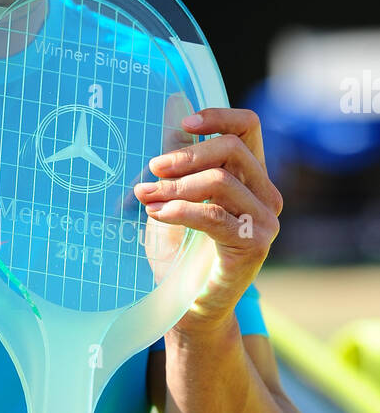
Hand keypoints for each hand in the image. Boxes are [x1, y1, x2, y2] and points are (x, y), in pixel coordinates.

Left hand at [134, 107, 282, 334]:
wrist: (185, 306)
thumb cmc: (179, 252)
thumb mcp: (174, 197)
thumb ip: (178, 161)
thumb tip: (172, 107)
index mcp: (249, 176)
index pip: (247, 128)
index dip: (218, 117)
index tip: (184, 124)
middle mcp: (264, 194)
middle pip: (231, 150)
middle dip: (185, 157)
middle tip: (152, 169)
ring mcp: (264, 221)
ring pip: (220, 182)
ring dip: (176, 187)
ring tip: (147, 197)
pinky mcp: (254, 245)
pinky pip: (213, 216)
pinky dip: (180, 210)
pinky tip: (157, 213)